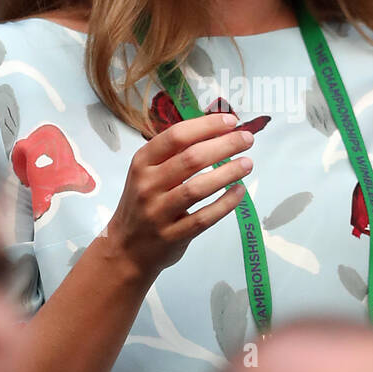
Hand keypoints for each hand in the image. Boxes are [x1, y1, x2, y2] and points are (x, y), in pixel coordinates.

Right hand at [105, 112, 252, 282]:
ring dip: (228, 173)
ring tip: (247, 163)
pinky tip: (239, 191)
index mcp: (142, 163)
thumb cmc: (143, 203)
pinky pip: (204, 217)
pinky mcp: (172, 236)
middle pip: (191, 159)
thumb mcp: (146, 173)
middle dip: (224, 145)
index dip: (207, 126)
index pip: (176, 136)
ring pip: (198, 188)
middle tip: (246, 139)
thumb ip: (173, 154)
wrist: (125, 249)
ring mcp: (158, 212)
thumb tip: (216, 132)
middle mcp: (148, 185)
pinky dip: (225, 203)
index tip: (231, 122)